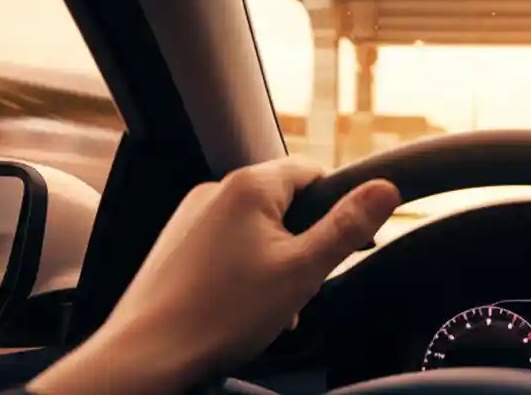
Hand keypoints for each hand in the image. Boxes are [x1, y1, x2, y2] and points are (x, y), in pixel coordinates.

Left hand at [30, 158, 400, 394]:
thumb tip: (386, 187)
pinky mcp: (175, 245)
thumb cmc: (221, 315)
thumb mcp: (302, 271)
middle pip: (286, 203)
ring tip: (269, 306)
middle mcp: (215, 190)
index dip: (337, 208)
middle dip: (303, 243)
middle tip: (301, 286)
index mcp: (249, 186)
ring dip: (275, 261)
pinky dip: (244, 271)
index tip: (345, 245)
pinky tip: (241, 308)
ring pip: (257, 228)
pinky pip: (227, 245)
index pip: (315, 172)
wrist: (144, 357)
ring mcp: (191, 217)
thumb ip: (347, 226)